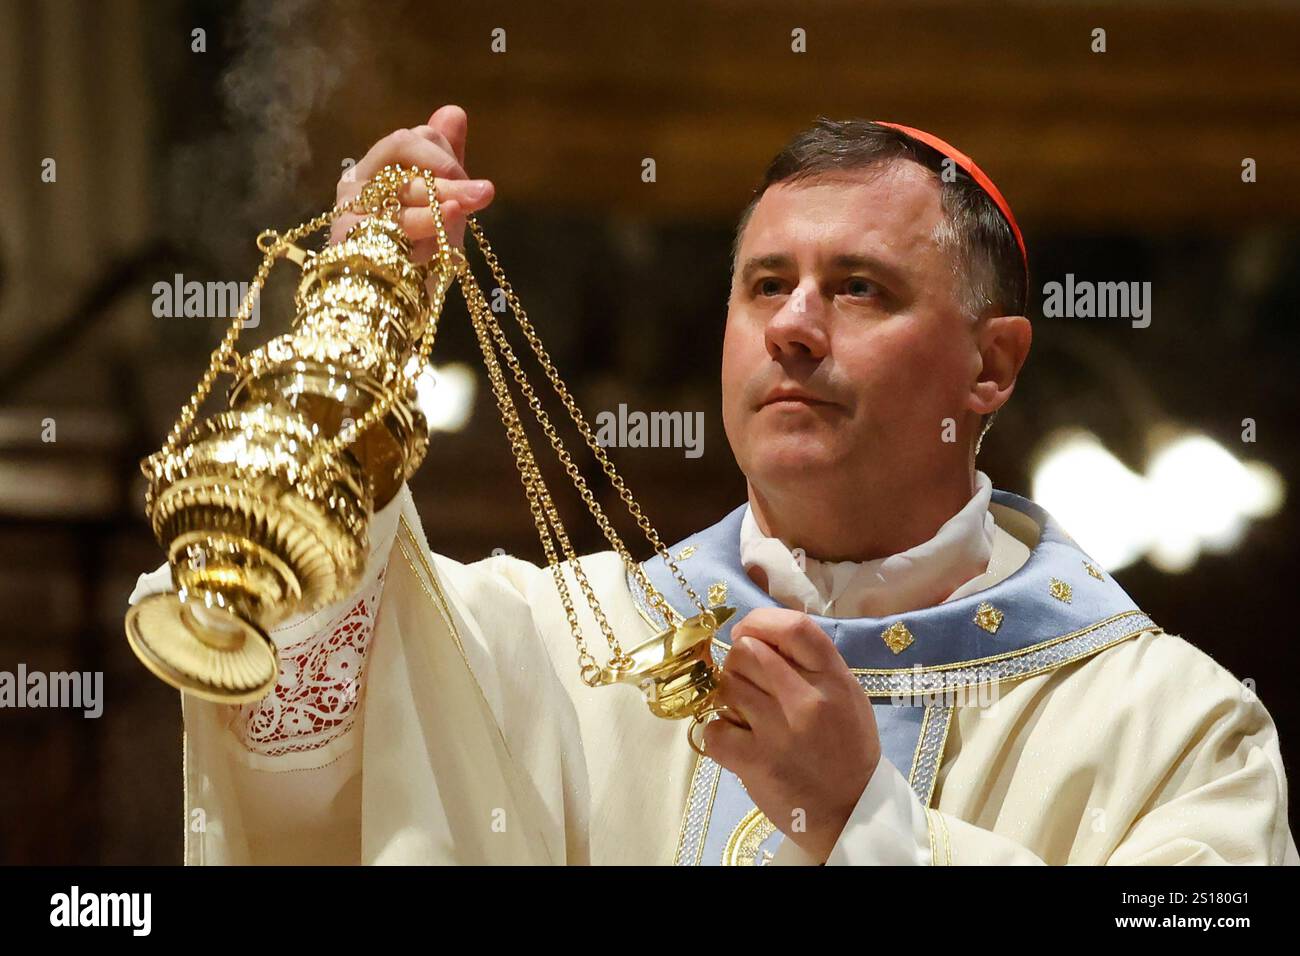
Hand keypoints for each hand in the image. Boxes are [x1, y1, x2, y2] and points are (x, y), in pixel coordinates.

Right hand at [330, 104, 495, 261]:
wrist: (396, 305)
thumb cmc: (416, 253)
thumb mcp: (440, 205)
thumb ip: (445, 161)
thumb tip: (455, 111)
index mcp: (378, 167)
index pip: (411, 137)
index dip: (444, 151)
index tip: (471, 180)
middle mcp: (359, 180)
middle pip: (402, 146)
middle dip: (446, 166)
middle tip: (483, 191)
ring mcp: (351, 206)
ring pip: (400, 182)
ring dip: (444, 193)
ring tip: (477, 199)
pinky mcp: (350, 236)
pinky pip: (395, 220)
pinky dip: (428, 219)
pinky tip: (452, 215)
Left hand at [703, 607, 881, 861]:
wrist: (849, 812)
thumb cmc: (846, 749)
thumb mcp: (845, 696)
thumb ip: (810, 664)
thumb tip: (758, 634)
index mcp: (835, 680)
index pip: (794, 627)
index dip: (760, 622)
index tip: (748, 633)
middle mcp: (808, 701)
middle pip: (748, 651)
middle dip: (740, 663)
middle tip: (749, 684)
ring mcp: (779, 731)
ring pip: (727, 685)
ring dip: (729, 696)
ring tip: (746, 713)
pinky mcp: (755, 761)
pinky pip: (714, 727)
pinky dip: (720, 732)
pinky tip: (739, 740)